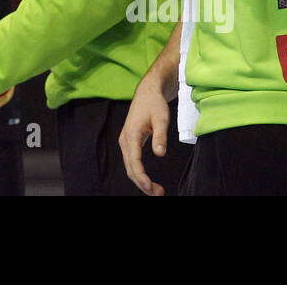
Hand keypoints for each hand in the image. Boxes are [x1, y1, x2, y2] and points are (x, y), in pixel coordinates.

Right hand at [118, 70, 172, 195]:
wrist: (147, 93)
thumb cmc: (154, 104)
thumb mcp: (161, 119)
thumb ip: (160, 136)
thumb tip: (160, 154)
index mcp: (132, 135)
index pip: (134, 162)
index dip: (142, 178)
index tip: (152, 189)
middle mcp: (125, 140)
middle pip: (130, 168)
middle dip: (142, 184)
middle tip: (158, 193)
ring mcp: (126, 141)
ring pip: (130, 167)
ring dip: (140, 180)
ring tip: (155, 190)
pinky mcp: (129, 142)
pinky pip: (131, 162)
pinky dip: (138, 173)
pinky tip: (147, 179)